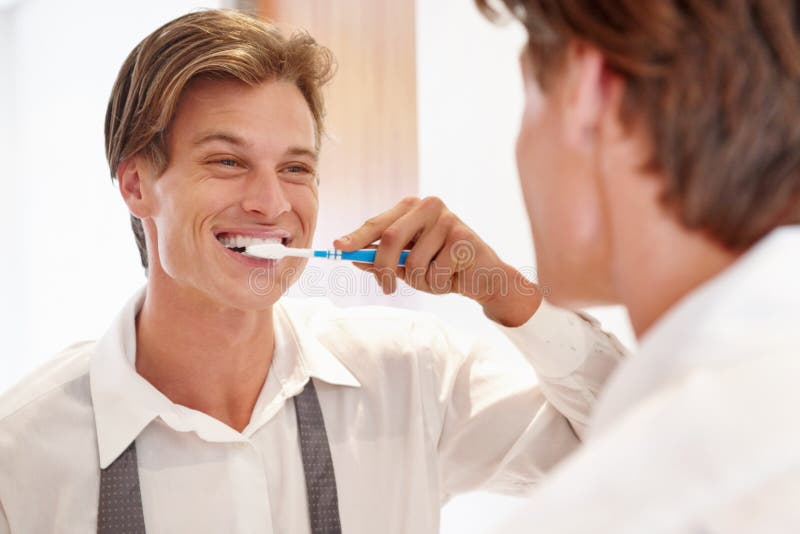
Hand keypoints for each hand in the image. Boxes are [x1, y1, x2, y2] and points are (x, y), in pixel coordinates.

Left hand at [333, 196, 542, 325]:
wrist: (484, 276)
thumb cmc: (444, 266)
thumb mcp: (409, 262)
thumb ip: (384, 257)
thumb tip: (353, 257)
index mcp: (412, 208)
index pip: (377, 223)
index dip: (356, 238)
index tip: (337, 248)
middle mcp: (429, 206)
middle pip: (390, 238)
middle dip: (383, 268)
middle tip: (387, 288)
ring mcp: (448, 220)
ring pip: (413, 262)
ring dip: (420, 281)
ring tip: (437, 277)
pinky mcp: (463, 238)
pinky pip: (435, 272)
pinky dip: (438, 284)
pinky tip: (453, 277)